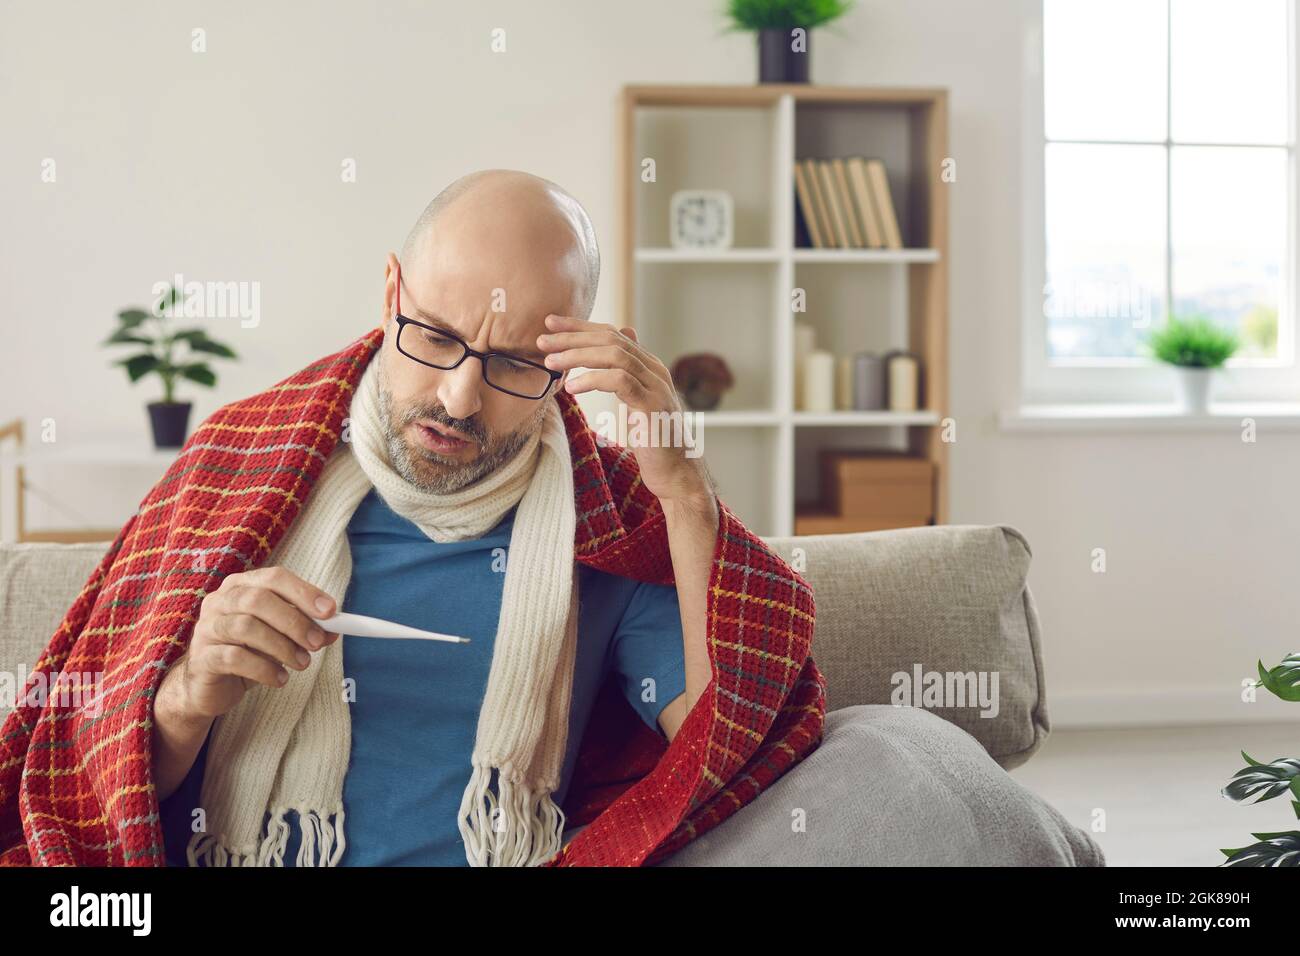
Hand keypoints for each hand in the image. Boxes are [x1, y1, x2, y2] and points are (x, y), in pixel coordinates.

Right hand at [167, 566, 338, 720]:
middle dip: (294, 622)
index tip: (330, 611)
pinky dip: (263, 669)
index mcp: (242, 586)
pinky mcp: (201, 658)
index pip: (274, 578)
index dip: (304, 592)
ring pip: (246, 627)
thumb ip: (306, 629)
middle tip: (317, 643)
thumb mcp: (281, 638)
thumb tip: (336, 628)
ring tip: (303, 664)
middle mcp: (220, 600)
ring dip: (282, 647)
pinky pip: (234, 658)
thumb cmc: (249, 652)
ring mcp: (207, 628)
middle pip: (259, 600)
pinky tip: (280, 679)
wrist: (210, 685)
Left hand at [537, 314, 712, 505]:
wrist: (676, 472)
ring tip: (551, 363)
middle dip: (573, 337)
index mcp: (648, 366)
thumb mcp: (636, 402)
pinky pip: (621, 381)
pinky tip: (572, 387)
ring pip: (614, 355)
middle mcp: (654, 370)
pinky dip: (593, 380)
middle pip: (611, 339)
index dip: (580, 326)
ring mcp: (656, 386)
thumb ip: (625, 376)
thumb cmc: (653, 440)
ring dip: (578, 356)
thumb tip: (615, 352)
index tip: (551, 323)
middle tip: (542, 340)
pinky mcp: (653, 405)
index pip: (612, 334)